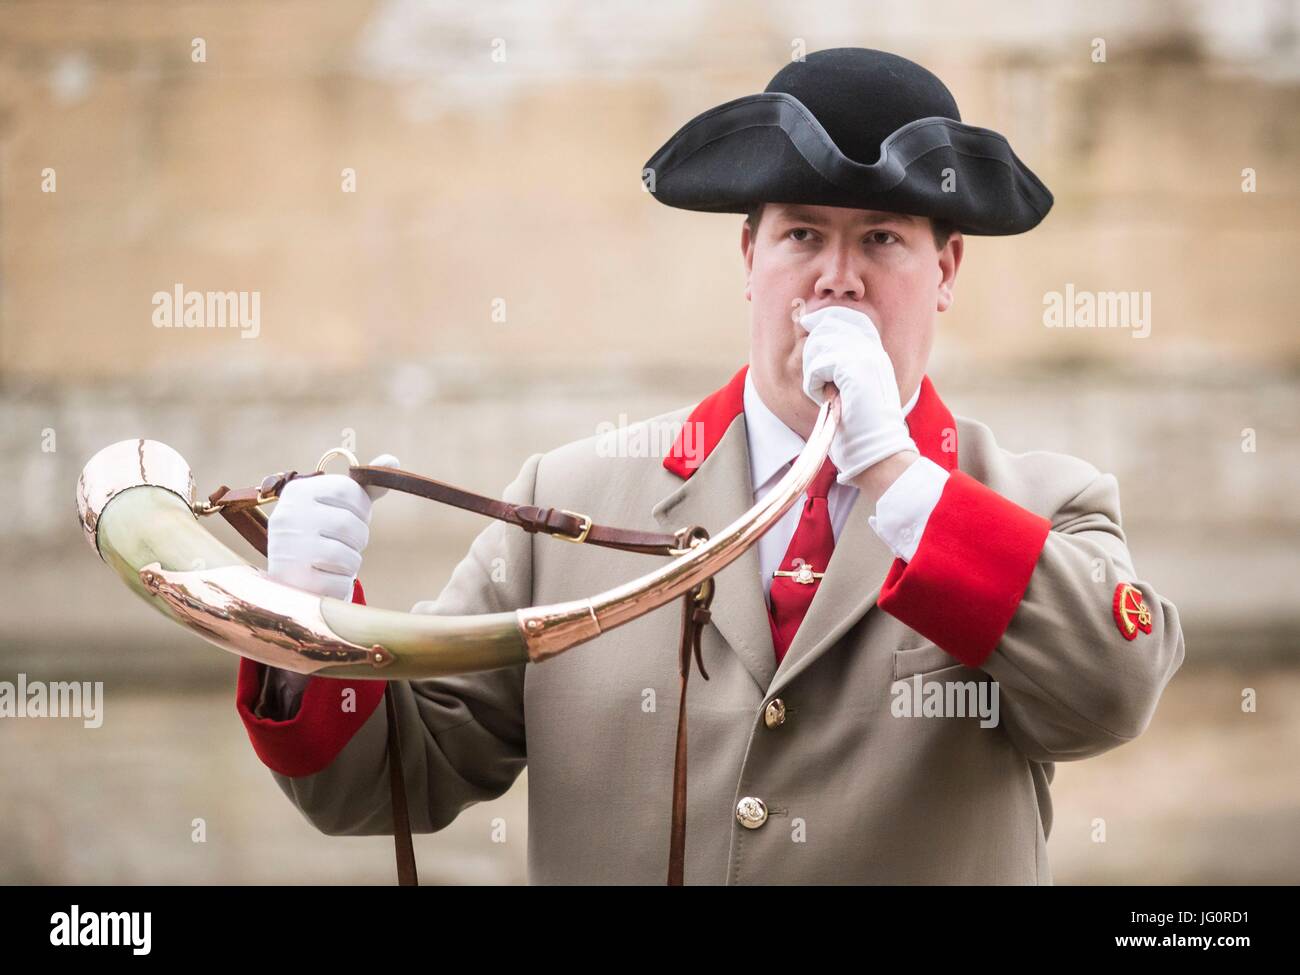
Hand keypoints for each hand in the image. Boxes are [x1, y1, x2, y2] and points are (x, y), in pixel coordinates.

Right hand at [266, 452, 400, 599]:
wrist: (288, 582)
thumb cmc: (320, 537)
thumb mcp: (338, 508)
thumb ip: (365, 488)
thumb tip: (392, 460)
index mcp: (297, 491)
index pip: (348, 490)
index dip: (361, 508)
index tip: (352, 517)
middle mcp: (288, 516)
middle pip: (351, 524)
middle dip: (357, 538)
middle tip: (343, 544)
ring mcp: (289, 549)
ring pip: (348, 556)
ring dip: (350, 563)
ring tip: (332, 562)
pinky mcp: (294, 582)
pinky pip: (341, 584)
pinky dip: (341, 586)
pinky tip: (325, 580)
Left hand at [799, 306, 917, 482]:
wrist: (878, 451)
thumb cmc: (859, 427)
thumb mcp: (850, 386)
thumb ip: (837, 360)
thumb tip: (808, 328)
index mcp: (875, 351)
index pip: (847, 315)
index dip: (825, 319)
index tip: (811, 333)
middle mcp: (873, 349)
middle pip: (828, 324)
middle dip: (814, 351)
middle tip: (822, 381)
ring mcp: (866, 356)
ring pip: (818, 344)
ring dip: (814, 372)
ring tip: (828, 394)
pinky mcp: (854, 369)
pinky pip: (817, 366)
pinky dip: (814, 386)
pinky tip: (828, 400)